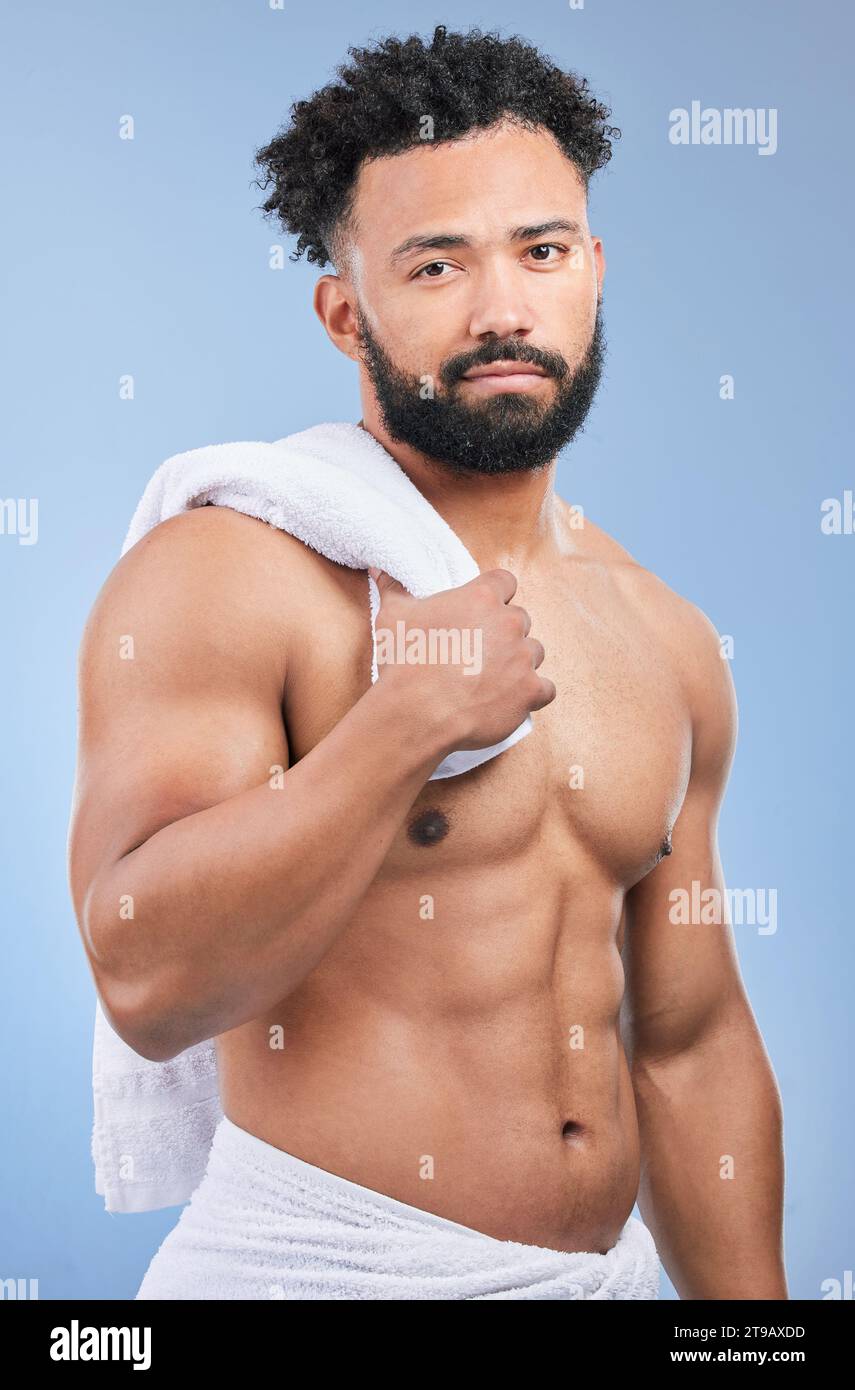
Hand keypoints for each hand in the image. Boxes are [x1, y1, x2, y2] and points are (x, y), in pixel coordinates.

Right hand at [368, 566, 554, 751]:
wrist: (418, 711)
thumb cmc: (406, 661)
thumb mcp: (393, 617)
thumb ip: (393, 588)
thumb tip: (380, 571)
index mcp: (481, 597)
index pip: (506, 582)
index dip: (496, 596)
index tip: (483, 612)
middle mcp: (509, 623)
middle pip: (520, 620)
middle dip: (505, 633)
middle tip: (480, 652)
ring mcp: (523, 658)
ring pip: (534, 653)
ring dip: (519, 663)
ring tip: (493, 679)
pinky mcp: (530, 691)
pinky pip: (545, 689)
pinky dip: (532, 694)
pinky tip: (511, 700)